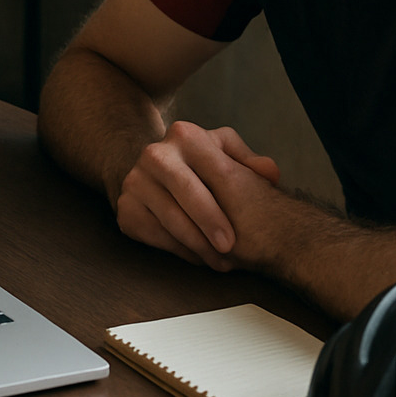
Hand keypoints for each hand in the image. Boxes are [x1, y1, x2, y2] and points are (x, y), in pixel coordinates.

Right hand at [114, 121, 279, 268]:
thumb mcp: (225, 154)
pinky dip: (176, 249)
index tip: (234, 238)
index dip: (221, 209)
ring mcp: (135, 181)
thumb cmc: (199, 167)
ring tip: (218, 261)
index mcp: (183, 135)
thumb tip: (270, 173)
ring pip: (167, 220)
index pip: (207, 172)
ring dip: (195, 246)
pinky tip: (195, 255)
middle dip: (206, 228)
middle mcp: (154, 154)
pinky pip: (152, 233)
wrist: (155, 172)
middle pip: (184, 195)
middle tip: (226, 252)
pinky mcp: (125, 207)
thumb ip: (249, 161)